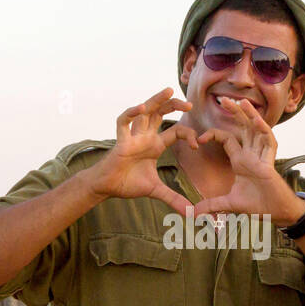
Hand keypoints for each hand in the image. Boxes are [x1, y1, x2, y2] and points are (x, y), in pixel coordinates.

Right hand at [86, 88, 197, 214]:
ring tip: (168, 90)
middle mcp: (145, 136)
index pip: (175, 131)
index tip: (196, 145)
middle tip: (190, 104)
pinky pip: (124, 122)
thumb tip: (191, 214)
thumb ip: (174, 199)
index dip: (188, 135)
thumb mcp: (156, 191)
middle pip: (161, 113)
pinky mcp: (120, 141)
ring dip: (156, 100)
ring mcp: (133, 136)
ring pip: (145, 111)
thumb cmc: (128, 184)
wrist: (107, 188)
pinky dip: (131, 113)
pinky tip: (141, 108)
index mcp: (155, 145)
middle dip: (174, 105)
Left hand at [191, 97, 302, 223]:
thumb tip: (192, 213)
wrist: (275, 213)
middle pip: (243, 127)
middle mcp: (251, 154)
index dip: (213, 135)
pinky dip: (264, 131)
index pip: (227, 139)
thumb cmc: (257, 205)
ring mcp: (262, 156)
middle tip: (223, 98)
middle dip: (235, 113)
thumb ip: (211, 205)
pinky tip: (257, 121)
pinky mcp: (271, 163)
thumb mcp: (229, 204)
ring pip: (257, 130)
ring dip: (251, 116)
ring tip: (242, 102)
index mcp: (240, 160)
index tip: (198, 140)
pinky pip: (269, 142)